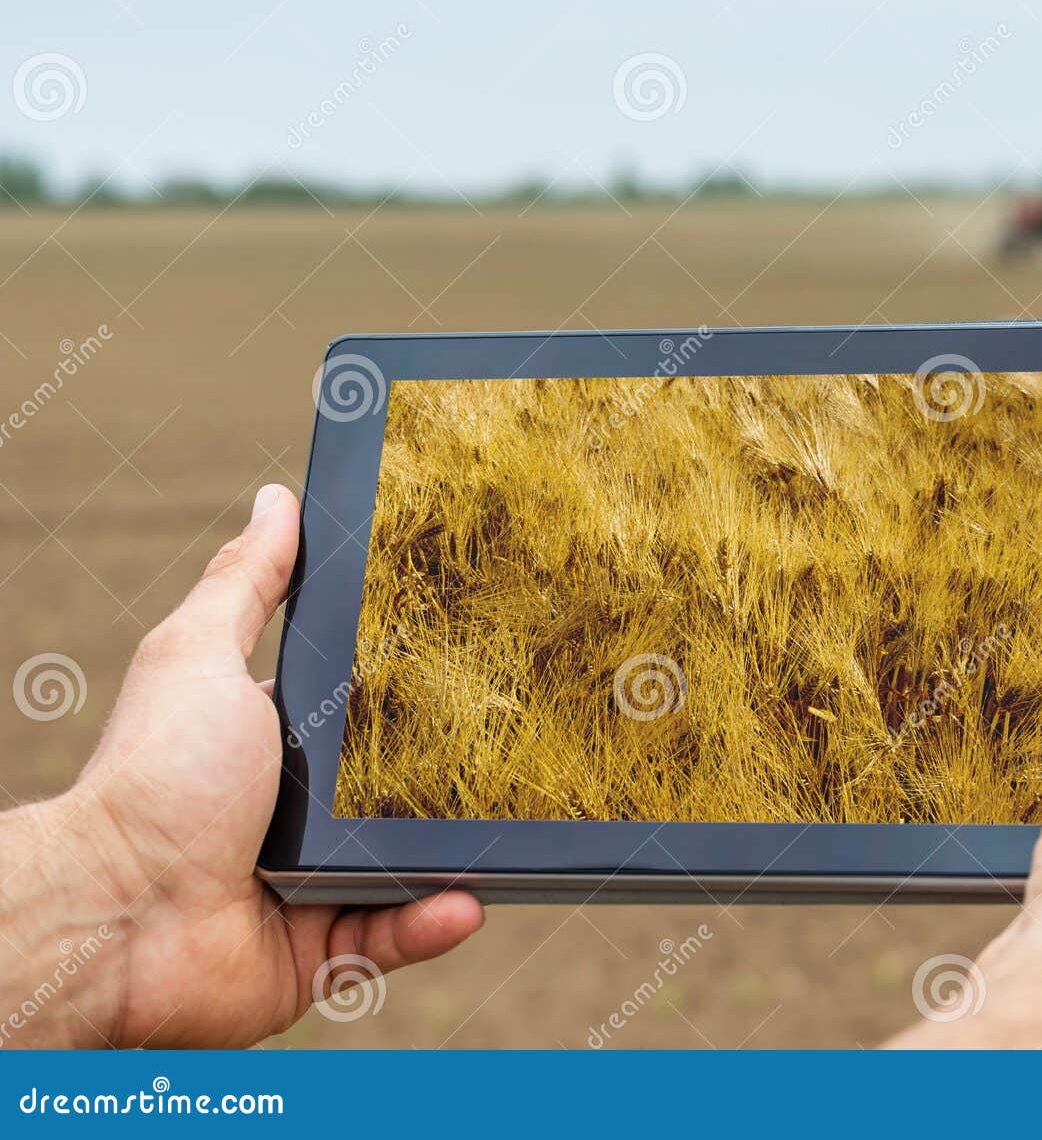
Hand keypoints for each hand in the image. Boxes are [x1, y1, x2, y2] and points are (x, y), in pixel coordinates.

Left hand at [0, 485, 483, 1047]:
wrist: (118, 913)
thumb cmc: (155, 776)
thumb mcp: (202, 655)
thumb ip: (248, 583)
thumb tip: (277, 499)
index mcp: (277, 744)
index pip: (363, 714)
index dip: (413, 694)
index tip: (473, 669)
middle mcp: (295, 815)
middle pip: (397, 791)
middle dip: (452, 779)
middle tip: (516, 755)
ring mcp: (311, 883)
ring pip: (409, 865)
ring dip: (455, 856)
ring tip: (505, 834)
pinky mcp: (320, 949)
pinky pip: (394, 935)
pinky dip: (432, 921)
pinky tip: (465, 900)